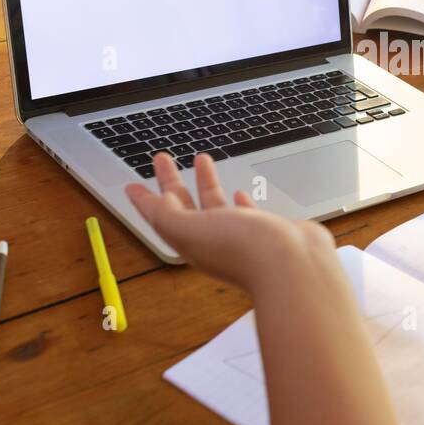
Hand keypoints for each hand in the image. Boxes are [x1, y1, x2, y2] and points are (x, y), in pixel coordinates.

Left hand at [125, 152, 340, 294]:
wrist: (292, 266)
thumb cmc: (242, 249)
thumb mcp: (190, 228)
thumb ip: (166, 215)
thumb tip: (155, 203)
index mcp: (190, 240)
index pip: (160, 216)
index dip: (144, 200)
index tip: (131, 185)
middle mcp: (213, 239)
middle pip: (184, 205)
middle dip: (171, 181)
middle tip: (162, 158)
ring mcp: (240, 236)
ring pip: (215, 204)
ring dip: (205, 183)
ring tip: (202, 159)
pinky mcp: (267, 232)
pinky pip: (246, 213)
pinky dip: (239, 201)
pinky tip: (239, 193)